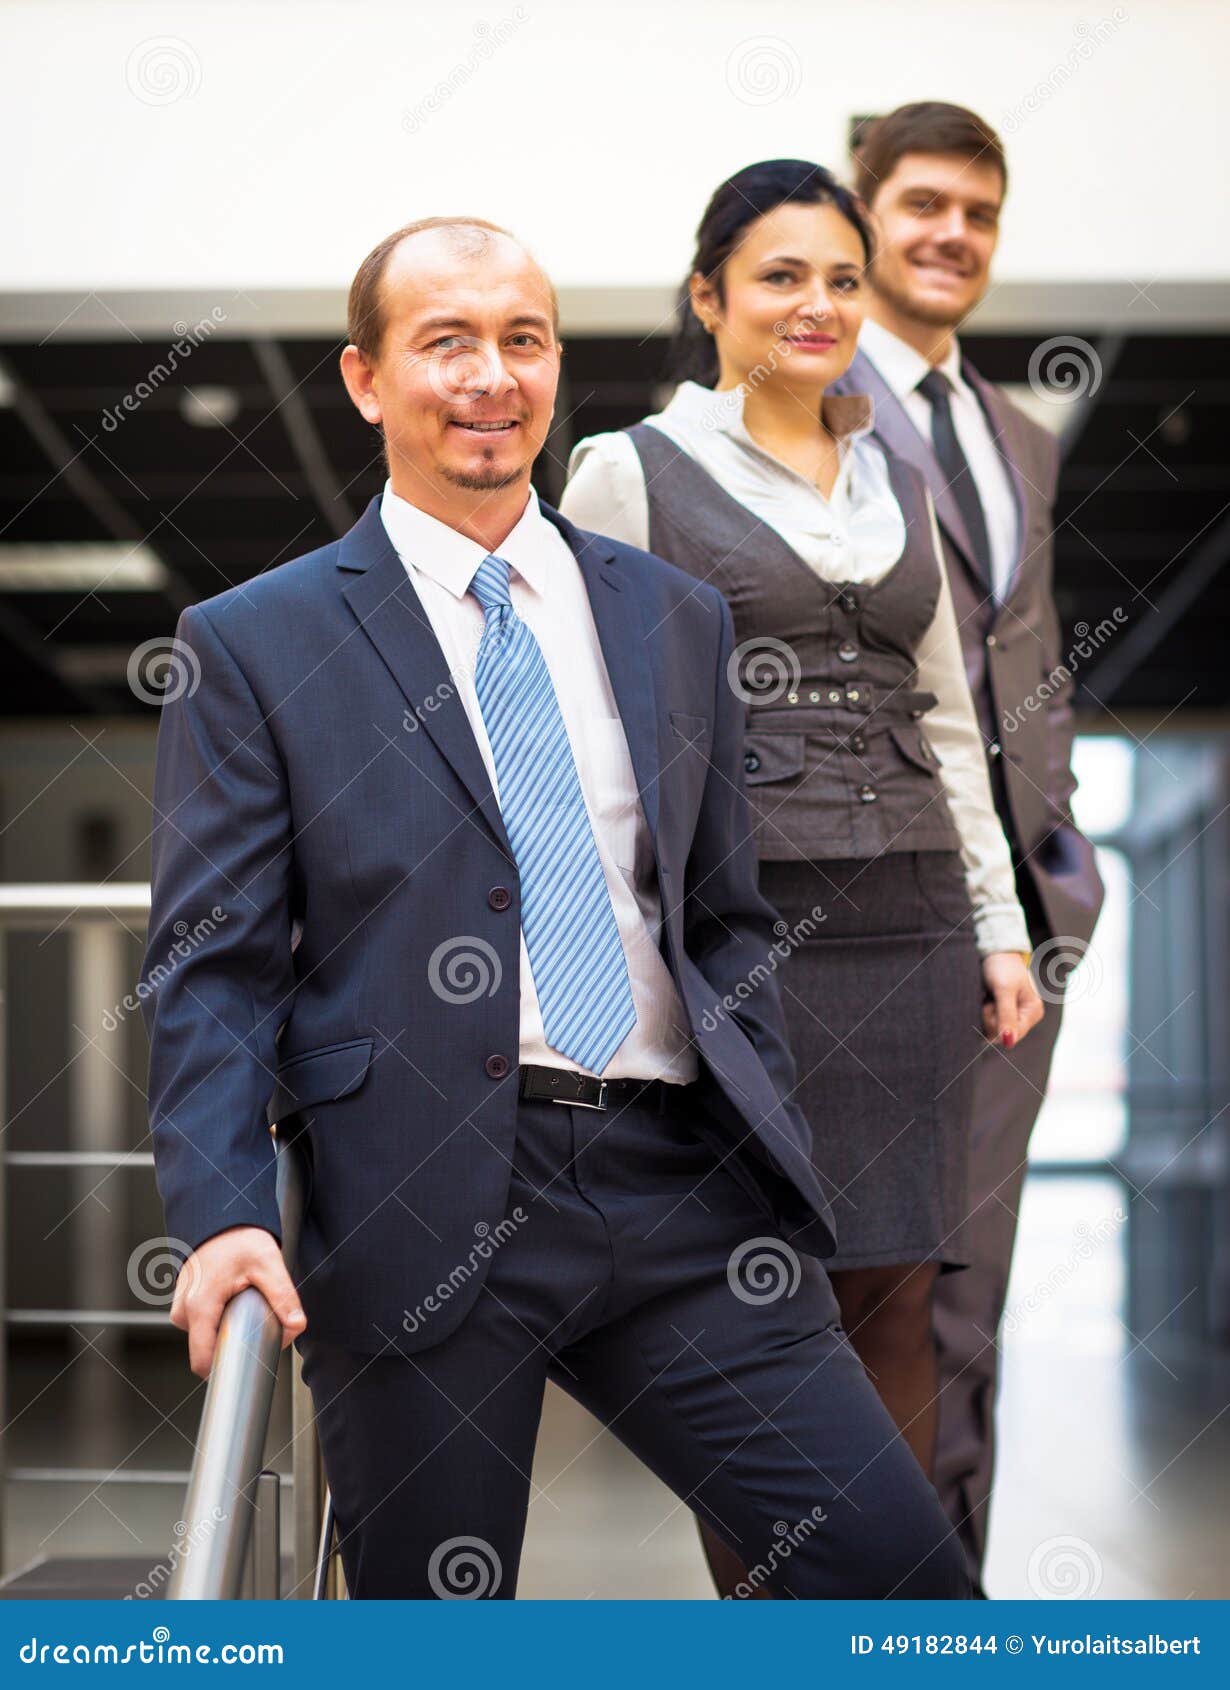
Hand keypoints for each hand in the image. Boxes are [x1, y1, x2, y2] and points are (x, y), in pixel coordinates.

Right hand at [169, 1226, 305, 1378]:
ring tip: (244, 1303)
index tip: (247, 1363)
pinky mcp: (185, 1303)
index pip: (203, 1361)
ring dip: (227, 1328)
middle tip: (255, 1320)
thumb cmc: (238, 1237)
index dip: (225, 1368)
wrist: (220, 1217)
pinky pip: (203, 1324)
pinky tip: (234, 1300)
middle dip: (233, 1343)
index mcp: (199, 1307)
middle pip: (208, 1349)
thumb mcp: (267, 1263)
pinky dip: (220, 1318)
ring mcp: (181, 1307)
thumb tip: (296, 1325)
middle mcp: (183, 1310)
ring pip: (206, 1336)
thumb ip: (282, 1296)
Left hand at [980, 952, 1043, 1049]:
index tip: (991, 1005)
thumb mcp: (1004, 989)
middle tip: (989, 998)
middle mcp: (1024, 1017)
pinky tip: (985, 999)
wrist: (994, 950)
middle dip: (990, 1017)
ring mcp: (1012, 1015)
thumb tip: (1009, 1043)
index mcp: (1033, 1012)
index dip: (996, 1024)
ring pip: (992, 1030)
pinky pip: (987, 1023)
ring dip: (984, 1014)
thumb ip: (1006, 1016)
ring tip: (988, 996)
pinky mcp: (1000, 1013)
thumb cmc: (1002, 965)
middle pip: (1001, 1035)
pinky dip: (982, 1012)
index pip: (1012, 1035)